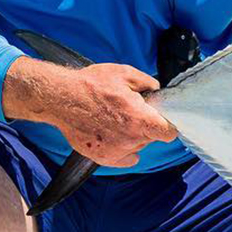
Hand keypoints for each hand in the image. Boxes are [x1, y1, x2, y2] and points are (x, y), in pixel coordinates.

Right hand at [4, 58, 177, 167]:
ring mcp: (116, 151)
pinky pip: (125, 158)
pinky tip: (114, 134)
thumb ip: (148, 83)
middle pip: (151, 138)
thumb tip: (157, 90)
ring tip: (116, 119)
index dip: (168, 125)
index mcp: (139, 120)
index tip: (163, 119)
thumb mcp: (125, 73)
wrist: (61, 98)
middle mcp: (130, 140)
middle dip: (146, 125)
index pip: (169, 133)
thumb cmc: (92, 85)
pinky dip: (123, 149)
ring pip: (137, 146)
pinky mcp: (102, 158)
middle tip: (131, 111)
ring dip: (133, 135)